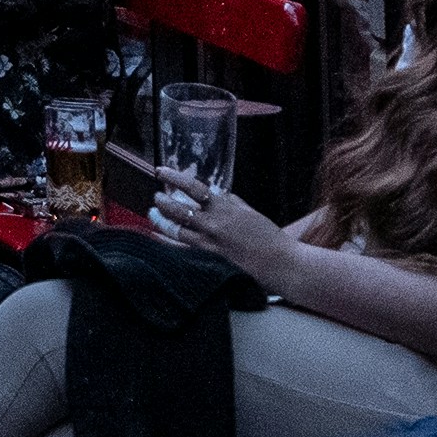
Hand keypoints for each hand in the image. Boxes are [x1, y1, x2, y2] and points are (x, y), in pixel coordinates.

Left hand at [149, 175, 291, 280]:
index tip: (161, 171)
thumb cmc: (271, 239)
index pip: (193, 188)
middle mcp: (214, 225)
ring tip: (152, 215)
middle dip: (162, 202)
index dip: (174, 177)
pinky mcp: (211, 262)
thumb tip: (217, 194)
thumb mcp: (251, 214)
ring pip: (176, 231)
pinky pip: (184, 251)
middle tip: (155, 197)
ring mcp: (211, 245)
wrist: (284, 264)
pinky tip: (159, 240)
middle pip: (178, 209)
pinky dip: (169, 244)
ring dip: (161, 222)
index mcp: (225, 209)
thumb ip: (232, 203)